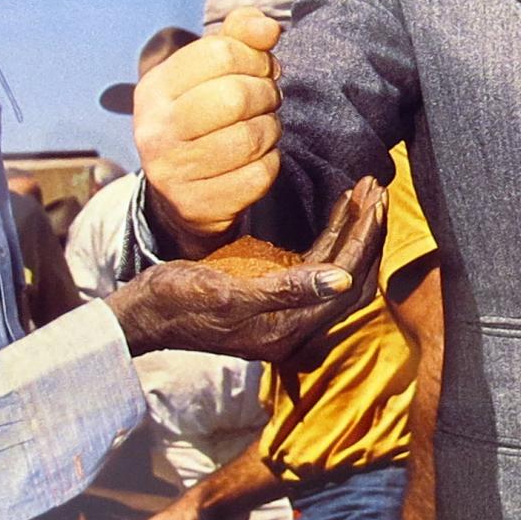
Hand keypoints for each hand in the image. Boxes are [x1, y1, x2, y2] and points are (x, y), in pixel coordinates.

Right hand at [107, 177, 385, 362]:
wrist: (144, 312)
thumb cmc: (177, 301)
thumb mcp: (228, 293)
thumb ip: (286, 289)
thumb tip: (340, 279)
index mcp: (288, 330)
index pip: (344, 282)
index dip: (364, 241)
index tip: (373, 200)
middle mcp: (295, 325)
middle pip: (349, 276)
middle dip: (366, 232)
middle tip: (376, 189)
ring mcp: (287, 310)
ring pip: (336, 268)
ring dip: (353, 230)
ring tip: (365, 190)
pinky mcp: (274, 293)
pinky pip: (315, 263)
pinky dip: (331, 235)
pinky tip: (340, 210)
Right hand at [133, 6, 284, 244]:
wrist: (180, 193)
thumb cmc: (203, 118)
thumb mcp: (207, 73)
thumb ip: (237, 38)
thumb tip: (267, 27)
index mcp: (155, 88)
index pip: (220, 53)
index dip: (254, 57)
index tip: (259, 69)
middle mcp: (155, 130)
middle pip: (237, 96)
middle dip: (266, 94)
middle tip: (266, 101)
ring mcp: (173, 171)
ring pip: (251, 137)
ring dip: (270, 129)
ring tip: (261, 128)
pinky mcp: (198, 205)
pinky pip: (259, 175)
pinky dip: (269, 163)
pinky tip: (256, 158)